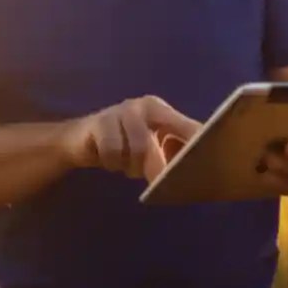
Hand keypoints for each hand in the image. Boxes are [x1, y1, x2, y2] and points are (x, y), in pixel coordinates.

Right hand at [57, 96, 201, 180]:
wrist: (79, 139)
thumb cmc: (123, 145)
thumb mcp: (151, 146)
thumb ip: (171, 152)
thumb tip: (198, 170)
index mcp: (160, 109)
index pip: (188, 127)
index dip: (199, 146)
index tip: (208, 164)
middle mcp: (142, 105)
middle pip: (163, 142)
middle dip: (158, 167)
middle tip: (156, 181)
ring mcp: (119, 111)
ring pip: (137, 150)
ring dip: (132, 166)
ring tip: (127, 166)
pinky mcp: (99, 122)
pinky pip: (113, 153)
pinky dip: (113, 163)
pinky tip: (110, 161)